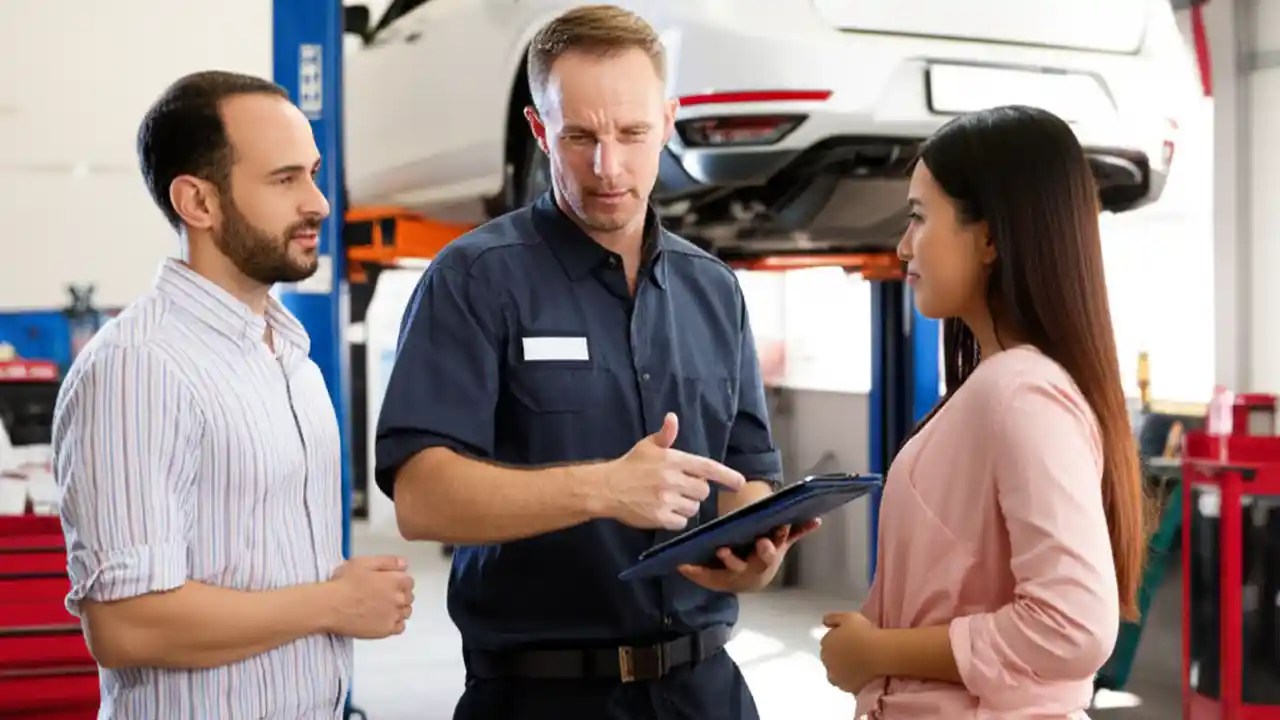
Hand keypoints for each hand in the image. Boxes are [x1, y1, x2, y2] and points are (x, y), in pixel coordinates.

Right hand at [326, 555, 414, 638]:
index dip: (399, 582)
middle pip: (408, 597)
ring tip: (383, 608)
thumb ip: (388, 561)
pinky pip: (399, 627)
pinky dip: (395, 623)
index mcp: (395, 580)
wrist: (330, 606)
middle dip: (399, 595)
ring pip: (405, 612)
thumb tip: (404, 564)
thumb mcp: (364, 562)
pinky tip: (384, 619)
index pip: (409, 582)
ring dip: (399, 609)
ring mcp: (393, 615)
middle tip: (383, 595)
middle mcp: (398, 598)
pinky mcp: (385, 630)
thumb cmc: (344, 584)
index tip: (390, 584)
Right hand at [603, 412, 745, 530]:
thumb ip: (665, 435)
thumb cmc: (630, 465)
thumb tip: (672, 418)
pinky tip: (663, 510)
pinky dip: (676, 519)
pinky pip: (681, 522)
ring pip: (693, 508)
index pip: (707, 467)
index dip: (726, 476)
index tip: (740, 483)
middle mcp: (672, 480)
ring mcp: (666, 500)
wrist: (606, 488)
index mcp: (673, 460)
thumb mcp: (647, 446)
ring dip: (686, 505)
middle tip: (681, 487)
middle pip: (703, 491)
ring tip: (669, 498)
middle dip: (696, 491)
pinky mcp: (659, 518)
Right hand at [676, 519, 819, 592]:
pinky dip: (805, 527)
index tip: (722, 551)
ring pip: (780, 544)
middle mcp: (760, 563)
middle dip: (764, 550)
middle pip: (764, 558)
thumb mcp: (711, 577)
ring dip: (785, 535)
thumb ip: (697, 573)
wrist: (750, 580)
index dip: (730, 560)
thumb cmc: (729, 574)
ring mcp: (773, 553)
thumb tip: (679, 565)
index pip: (736, 566)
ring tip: (787, 524)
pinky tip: (816, 520)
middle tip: (763, 542)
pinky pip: (795, 535)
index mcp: (742, 570)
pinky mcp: (782, 544)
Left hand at [820, 611, 884, 694]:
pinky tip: (857, 676)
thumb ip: (833, 618)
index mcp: (826, 642)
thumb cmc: (864, 632)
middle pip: (829, 658)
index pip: (827, 643)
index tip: (849, 641)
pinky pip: (844, 684)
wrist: (877, 652)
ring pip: (834, 673)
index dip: (838, 642)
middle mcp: (826, 660)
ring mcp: (835, 675)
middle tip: (853, 653)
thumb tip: (824, 621)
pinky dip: (848, 681)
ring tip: (854, 666)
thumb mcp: (848, 617)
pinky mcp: (846, 686)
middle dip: (837, 655)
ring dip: (840, 670)